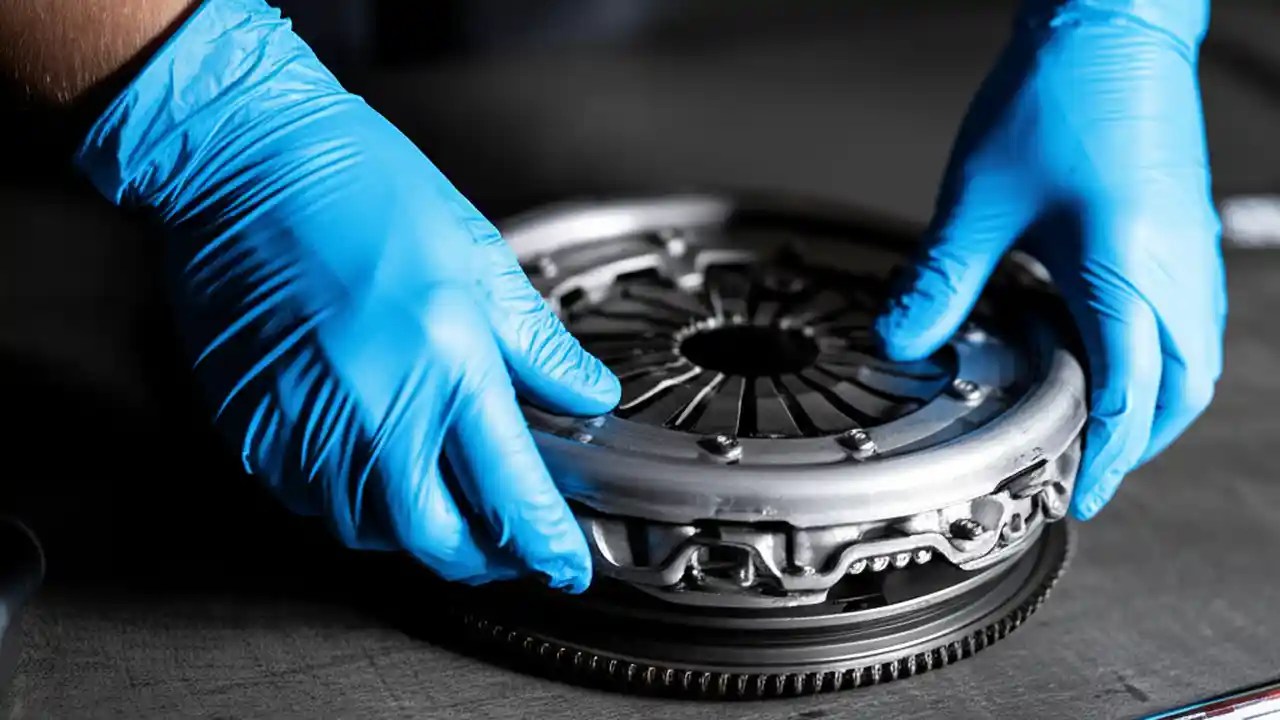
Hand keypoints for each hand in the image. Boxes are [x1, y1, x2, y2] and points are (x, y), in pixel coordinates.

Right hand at [73, 0, 618, 589]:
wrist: (247, 163)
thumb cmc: (363, 191)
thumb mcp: (479, 257)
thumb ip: (538, 346)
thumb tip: (587, 396)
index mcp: (447, 363)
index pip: (512, 495)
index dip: (547, 545)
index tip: (565, 564)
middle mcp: (376, 410)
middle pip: (440, 541)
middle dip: (487, 560)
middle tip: (510, 547)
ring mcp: (308, 428)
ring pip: (375, 532)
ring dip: (421, 532)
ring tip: (448, 499)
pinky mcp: (256, 430)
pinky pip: (315, 503)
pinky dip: (358, 504)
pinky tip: (379, 466)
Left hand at [874, 0, 1224, 519]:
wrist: (1112, 25)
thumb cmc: (1059, 94)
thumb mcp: (980, 199)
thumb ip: (941, 280)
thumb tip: (903, 340)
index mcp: (1125, 271)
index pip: (1125, 395)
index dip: (1101, 456)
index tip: (1078, 492)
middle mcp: (1171, 272)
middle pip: (1178, 393)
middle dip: (1135, 442)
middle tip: (1088, 467)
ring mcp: (1186, 254)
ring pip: (1190, 360)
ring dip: (1150, 403)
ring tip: (1097, 423)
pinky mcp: (1181, 234)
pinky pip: (1185, 322)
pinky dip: (1156, 359)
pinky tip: (1108, 350)